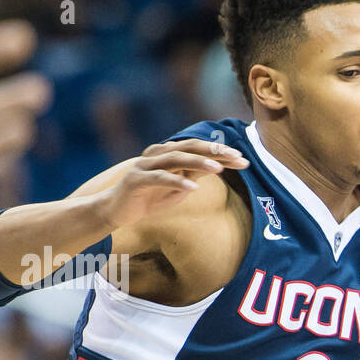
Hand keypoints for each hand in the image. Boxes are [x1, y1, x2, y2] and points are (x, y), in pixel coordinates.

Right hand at [97, 139, 249, 228]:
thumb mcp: (177, 187)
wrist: (116, 211)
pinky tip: (193, 187)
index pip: (199, 149)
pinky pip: (160, 178)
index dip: (221, 153)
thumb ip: (193, 174)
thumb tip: (217, 166)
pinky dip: (177, 181)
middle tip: (236, 157)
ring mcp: (146, 165)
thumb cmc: (149, 198)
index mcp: (169, 154)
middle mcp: (158, 154)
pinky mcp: (136, 179)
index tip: (243, 160)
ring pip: (176, 159)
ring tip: (219, 169)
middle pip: (190, 148)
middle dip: (214, 152)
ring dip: (199, 162)